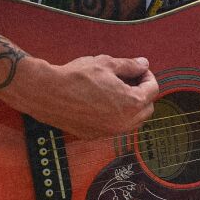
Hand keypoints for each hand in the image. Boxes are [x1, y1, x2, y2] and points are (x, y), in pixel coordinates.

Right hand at [6, 54, 159, 138]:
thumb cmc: (76, 77)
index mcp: (132, 103)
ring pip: (132, 122)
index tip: (138, 70)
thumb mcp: (107, 64)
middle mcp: (123, 122)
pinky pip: (114, 127)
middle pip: (147, 108)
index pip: (153, 90)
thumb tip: (144, 64)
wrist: (46, 93)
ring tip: (117, 90)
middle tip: (129, 80)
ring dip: (131, 107)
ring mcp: (108, 131)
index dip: (147, 76)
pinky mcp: (94, 135)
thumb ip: (130, 66)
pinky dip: (115, 116)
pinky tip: (103, 102)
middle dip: (142, 93)